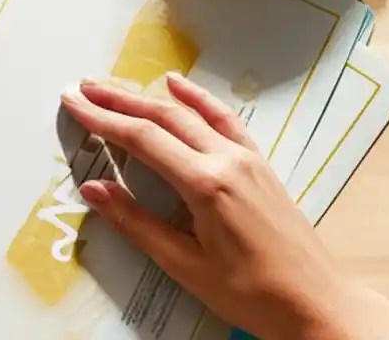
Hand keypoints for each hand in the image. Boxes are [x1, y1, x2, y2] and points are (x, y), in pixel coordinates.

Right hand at [61, 74, 388, 339]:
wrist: (315, 302)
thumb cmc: (251, 293)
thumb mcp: (185, 266)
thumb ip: (137, 224)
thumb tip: (94, 191)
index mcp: (205, 185)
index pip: (143, 140)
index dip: (103, 119)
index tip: (73, 103)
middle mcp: (227, 160)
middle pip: (164, 118)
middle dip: (119, 100)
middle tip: (83, 88)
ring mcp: (248, 158)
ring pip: (192, 114)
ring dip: (151, 96)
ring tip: (116, 86)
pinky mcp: (260, 164)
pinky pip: (225, 120)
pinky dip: (198, 99)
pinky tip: (180, 86)